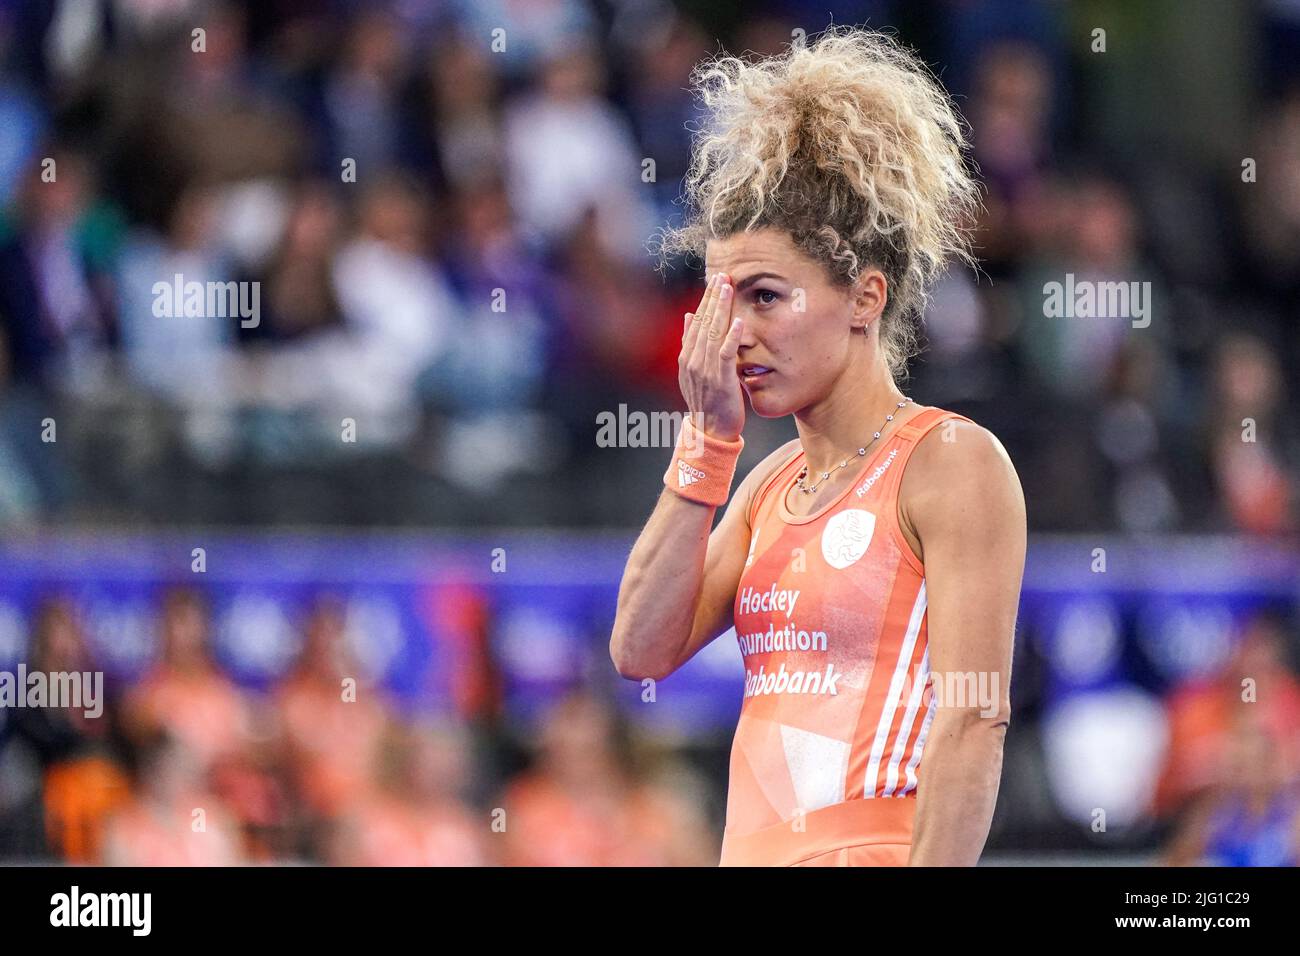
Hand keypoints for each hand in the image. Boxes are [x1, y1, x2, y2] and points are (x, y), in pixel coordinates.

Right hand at [679, 273, 744, 440]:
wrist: (711, 430)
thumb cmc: (708, 400)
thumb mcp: (694, 369)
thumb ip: (691, 343)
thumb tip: (690, 315)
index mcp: (687, 356)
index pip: (697, 321)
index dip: (706, 300)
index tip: (715, 280)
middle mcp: (693, 360)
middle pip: (703, 322)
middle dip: (713, 297)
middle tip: (723, 275)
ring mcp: (705, 370)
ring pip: (713, 333)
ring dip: (721, 309)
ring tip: (728, 288)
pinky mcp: (721, 380)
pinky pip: (726, 355)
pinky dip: (731, 337)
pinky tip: (738, 322)